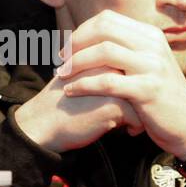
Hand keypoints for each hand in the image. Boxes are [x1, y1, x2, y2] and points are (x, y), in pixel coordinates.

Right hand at [12, 67, 143, 154]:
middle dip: (142, 98)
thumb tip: (133, 75)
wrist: (41, 123)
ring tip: (130, 123)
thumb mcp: (82, 76)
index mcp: (101, 54)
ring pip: (144, 98)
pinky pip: (138, 118)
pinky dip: (135, 127)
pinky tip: (127, 132)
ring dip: (142, 113)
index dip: (135, 83)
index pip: (134, 66)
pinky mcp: (113, 104)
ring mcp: (112, 83)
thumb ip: (104, 71)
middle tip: (135, 112)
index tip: (131, 97)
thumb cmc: (62, 103)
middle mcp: (109, 64)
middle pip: (141, 80)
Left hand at [54, 10, 185, 159]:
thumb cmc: (161, 99)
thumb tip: (93, 40)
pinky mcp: (148, 90)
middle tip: (61, 59)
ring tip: (62, 75)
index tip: (68, 47)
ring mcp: (152, 66)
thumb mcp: (148, 66)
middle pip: (103, 29)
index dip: (83, 30)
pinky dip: (84, 85)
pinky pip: (107, 82)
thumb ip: (127, 51)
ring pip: (104, 52)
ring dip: (76, 63)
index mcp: (151, 35)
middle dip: (76, 42)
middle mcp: (153, 45)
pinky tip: (70, 91)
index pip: (108, 19)